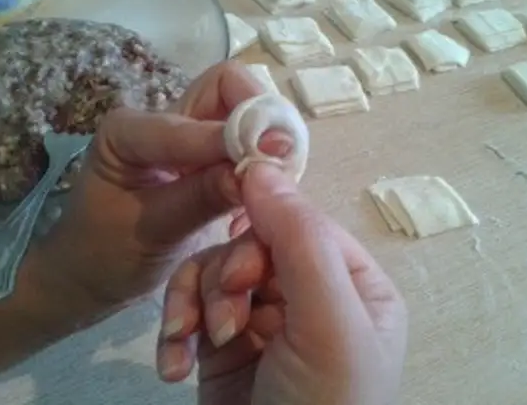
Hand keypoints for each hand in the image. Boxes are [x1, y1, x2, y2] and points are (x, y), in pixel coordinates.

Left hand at [37, 61, 264, 314]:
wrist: (94, 273)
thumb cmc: (105, 254)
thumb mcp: (150, 230)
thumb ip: (200, 197)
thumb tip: (255, 172)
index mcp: (131, 130)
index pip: (195, 113)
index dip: (237, 131)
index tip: (275, 157)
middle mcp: (163, 121)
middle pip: (226, 87)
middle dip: (260, 114)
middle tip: (282, 158)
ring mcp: (187, 138)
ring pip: (242, 110)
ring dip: (267, 136)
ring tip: (279, 177)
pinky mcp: (206, 159)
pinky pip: (246, 141)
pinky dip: (264, 157)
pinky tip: (267, 190)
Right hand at [157, 163, 407, 404]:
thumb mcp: (328, 321)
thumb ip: (300, 239)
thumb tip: (261, 164)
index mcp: (353, 282)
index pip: (302, 223)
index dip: (264, 226)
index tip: (233, 238)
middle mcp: (311, 293)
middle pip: (252, 243)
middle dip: (229, 274)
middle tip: (225, 316)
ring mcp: (263, 318)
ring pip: (215, 270)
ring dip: (196, 301)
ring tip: (196, 340)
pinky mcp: (223, 344)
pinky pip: (191, 309)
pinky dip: (177, 329)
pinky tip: (173, 362)